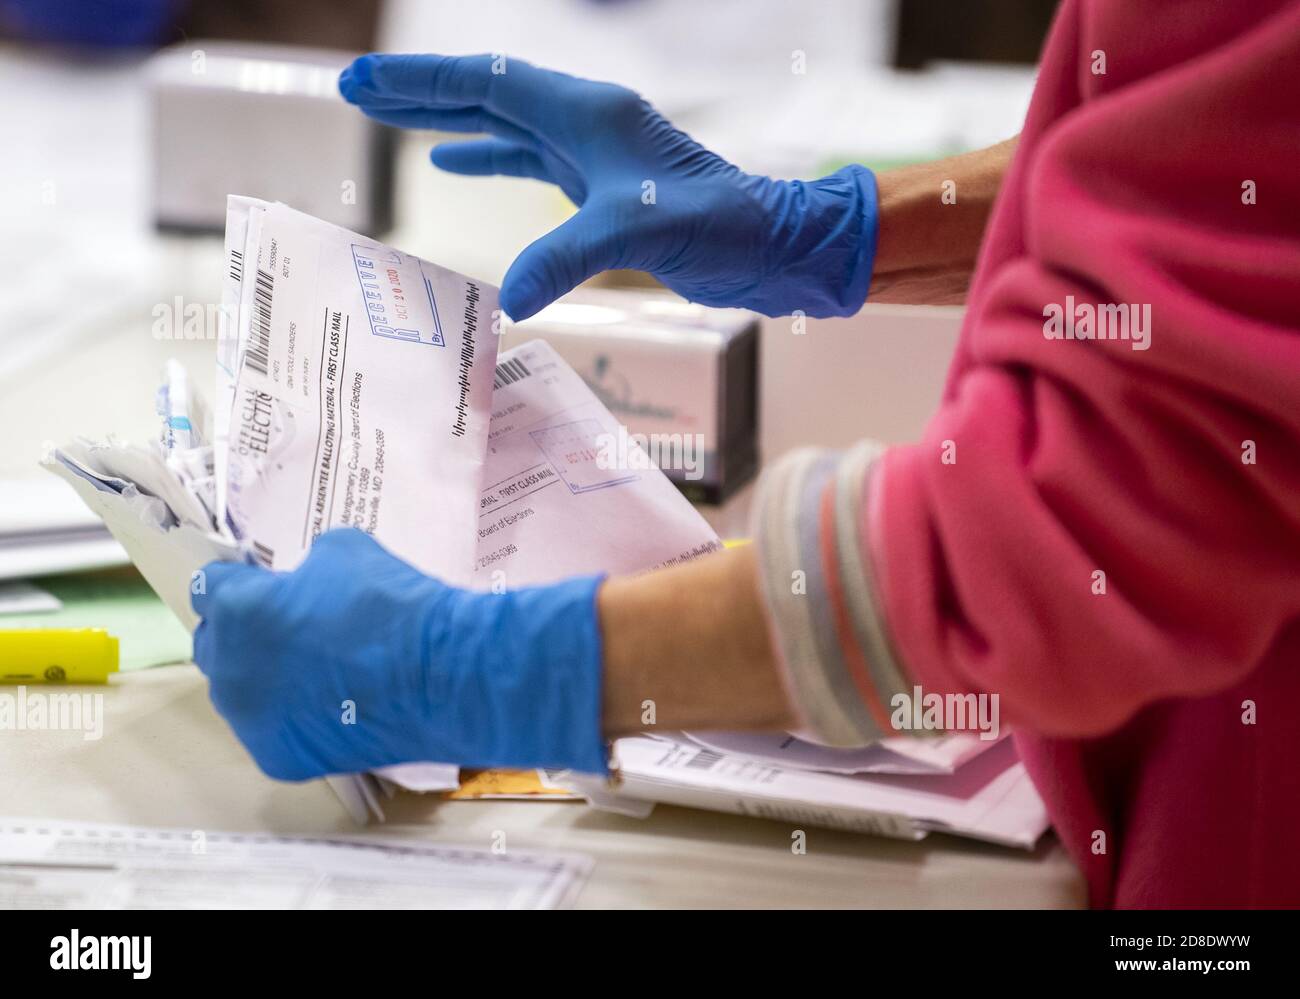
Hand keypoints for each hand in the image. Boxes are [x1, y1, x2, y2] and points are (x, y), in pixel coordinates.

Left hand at [191, 529, 606, 779]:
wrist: (438, 676)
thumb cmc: (389, 604)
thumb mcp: (344, 551)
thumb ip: (308, 569)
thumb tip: (308, 585)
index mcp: (237, 611)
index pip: (210, 587)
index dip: (238, 581)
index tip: (262, 583)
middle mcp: (229, 669)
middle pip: (216, 645)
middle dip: (244, 632)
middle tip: (291, 627)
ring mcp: (252, 721)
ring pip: (243, 696)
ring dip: (266, 680)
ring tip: (319, 672)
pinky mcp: (280, 759)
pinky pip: (275, 732)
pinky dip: (296, 720)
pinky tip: (336, 708)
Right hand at [338, 53, 878, 320]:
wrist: (769, 245)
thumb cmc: (719, 227)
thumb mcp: (638, 236)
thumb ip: (567, 259)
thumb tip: (509, 300)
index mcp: (588, 113)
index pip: (487, 84)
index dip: (422, 84)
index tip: (364, 83)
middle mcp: (585, 120)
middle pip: (486, 94)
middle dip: (421, 92)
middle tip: (357, 90)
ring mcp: (592, 151)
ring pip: (503, 124)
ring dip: (446, 121)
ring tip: (389, 119)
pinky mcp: (599, 184)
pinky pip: (527, 158)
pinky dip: (486, 157)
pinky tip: (453, 163)